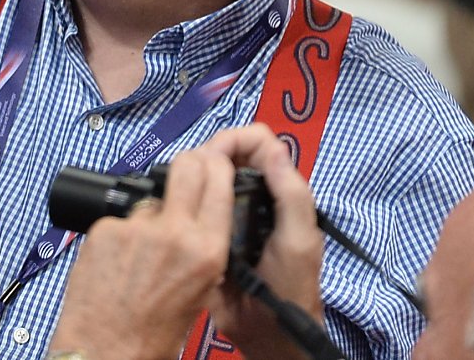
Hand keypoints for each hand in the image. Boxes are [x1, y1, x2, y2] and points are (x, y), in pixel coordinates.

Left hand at [49, 149, 235, 359]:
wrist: (105, 350)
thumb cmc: (151, 335)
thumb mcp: (200, 294)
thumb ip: (203, 254)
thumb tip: (200, 227)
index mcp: (207, 251)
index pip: (220, 182)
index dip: (217, 166)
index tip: (214, 162)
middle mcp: (175, 233)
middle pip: (187, 165)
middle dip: (188, 164)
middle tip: (183, 175)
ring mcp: (136, 228)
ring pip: (149, 199)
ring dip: (149, 214)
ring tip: (139, 251)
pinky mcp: (104, 229)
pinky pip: (119, 220)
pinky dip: (119, 235)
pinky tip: (117, 262)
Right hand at [200, 125, 325, 356]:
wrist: (268, 333)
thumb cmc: (291, 284)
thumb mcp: (298, 240)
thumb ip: (291, 195)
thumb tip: (272, 145)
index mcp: (280, 192)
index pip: (259, 143)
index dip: (236, 140)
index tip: (212, 156)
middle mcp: (255, 195)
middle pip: (230, 152)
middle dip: (211, 153)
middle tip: (191, 173)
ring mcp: (231, 213)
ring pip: (210, 174)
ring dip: (195, 173)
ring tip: (179, 187)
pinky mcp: (210, 232)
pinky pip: (195, 203)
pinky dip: (186, 196)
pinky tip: (175, 203)